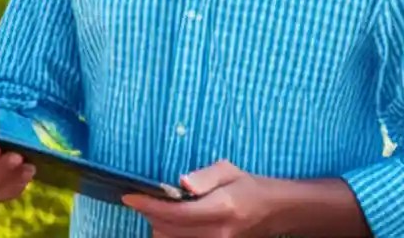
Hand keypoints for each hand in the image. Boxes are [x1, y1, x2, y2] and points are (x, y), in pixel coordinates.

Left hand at [121, 159, 276, 237]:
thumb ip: (205, 176)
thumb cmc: (249, 186)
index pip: (177, 212)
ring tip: (154, 209)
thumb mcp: (229, 170)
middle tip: (140, 199)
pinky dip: (169, 235)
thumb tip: (181, 181)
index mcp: (222, 208)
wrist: (274, 212)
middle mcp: (218, 232)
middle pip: (169, 230)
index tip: (129, 196)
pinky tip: (167, 223)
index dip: (149, 205)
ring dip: (157, 226)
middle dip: (149, 214)